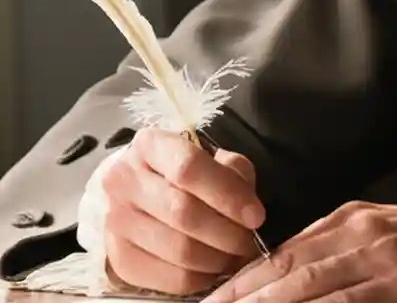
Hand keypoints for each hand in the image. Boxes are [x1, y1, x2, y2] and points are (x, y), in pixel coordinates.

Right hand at [100, 128, 265, 295]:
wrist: (146, 194)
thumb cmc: (190, 174)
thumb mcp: (216, 160)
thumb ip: (233, 173)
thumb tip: (248, 209)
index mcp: (150, 146)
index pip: (189, 168)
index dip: (228, 195)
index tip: (255, 215)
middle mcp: (123, 180)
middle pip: (183, 212)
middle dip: (228, 233)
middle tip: (249, 241)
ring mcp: (114, 220)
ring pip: (179, 249)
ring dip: (218, 258)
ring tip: (235, 255)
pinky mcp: (118, 257)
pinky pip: (168, 277)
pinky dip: (201, 278)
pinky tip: (213, 268)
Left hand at [204, 201, 396, 302]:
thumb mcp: (388, 228)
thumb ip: (340, 244)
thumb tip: (291, 266)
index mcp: (354, 215)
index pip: (285, 249)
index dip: (245, 278)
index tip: (213, 298)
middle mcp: (362, 232)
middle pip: (287, 269)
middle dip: (243, 296)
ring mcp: (383, 260)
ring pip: (309, 287)